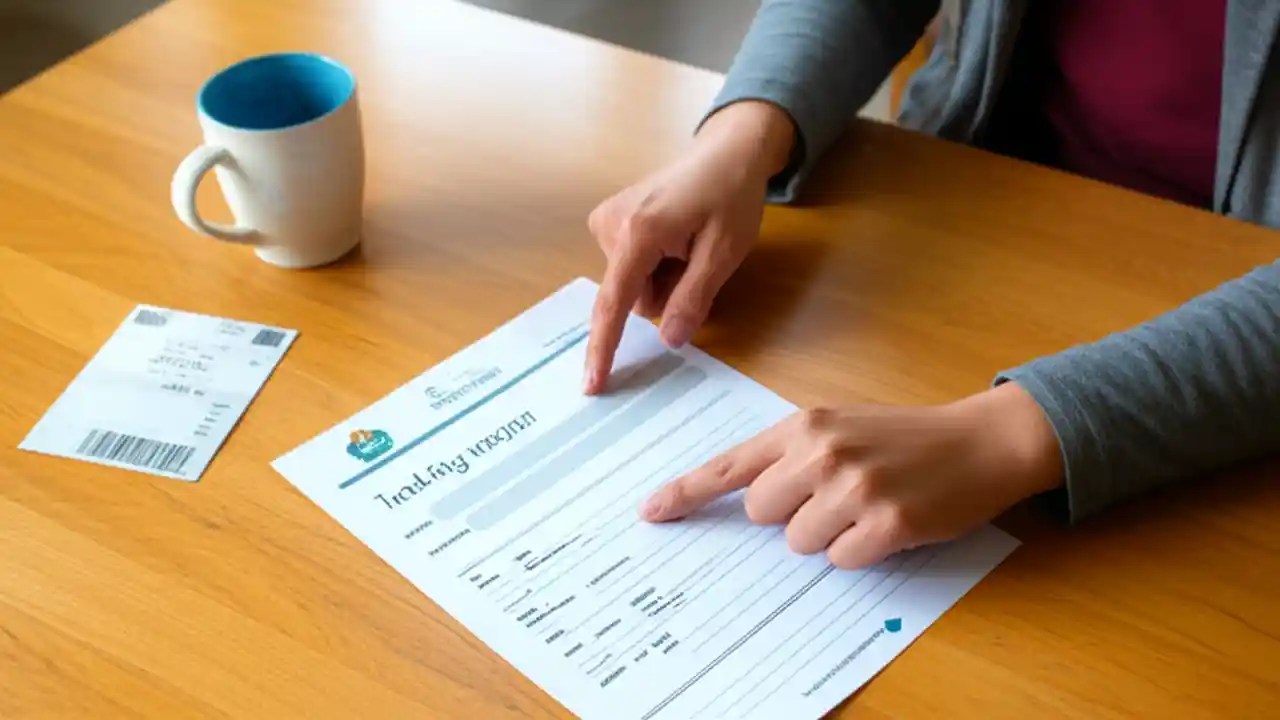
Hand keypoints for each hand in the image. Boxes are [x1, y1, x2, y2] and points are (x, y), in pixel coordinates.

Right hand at [583, 101, 794, 393]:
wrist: (726, 152)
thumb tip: (669, 340)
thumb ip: (693, 298)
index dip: (604, 348)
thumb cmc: (731, 197)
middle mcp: (611, 226)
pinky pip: (630, 266)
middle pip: (632, 296)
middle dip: (665, 292)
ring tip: (689, 243)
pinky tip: (676, 238)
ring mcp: (606, 220)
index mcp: (638, 234)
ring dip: (663, 277)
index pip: (614, 304)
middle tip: (698, 257)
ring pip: (632, 284)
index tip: (592, 384)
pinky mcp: (609, 220)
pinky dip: (655, 263)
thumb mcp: (724, 253)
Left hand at [640, 384, 1063, 568]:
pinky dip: (861, 552)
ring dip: (829, 536)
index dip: (686, 493)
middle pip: (761, 513)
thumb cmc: (903, 438)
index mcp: (804, 426)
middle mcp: (822, 452)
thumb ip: (792, 455)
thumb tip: (750, 500)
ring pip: (799, 542)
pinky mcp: (887, 523)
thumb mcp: (840, 427)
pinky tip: (888, 523)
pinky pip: (842, 560)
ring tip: (867, 506)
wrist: (979, 441)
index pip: (730, 466)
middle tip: (833, 498)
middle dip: (789, 516)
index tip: (651, 512)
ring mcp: (854, 487)